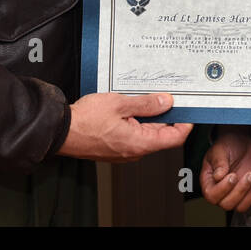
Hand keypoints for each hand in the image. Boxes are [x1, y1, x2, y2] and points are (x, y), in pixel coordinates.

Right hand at [57, 92, 191, 161]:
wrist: (60, 131)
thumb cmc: (85, 120)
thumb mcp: (120, 104)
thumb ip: (146, 104)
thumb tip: (166, 102)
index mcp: (140, 143)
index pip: (175, 137)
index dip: (186, 122)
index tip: (190, 109)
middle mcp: (134, 151)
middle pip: (162, 135)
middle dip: (168, 116)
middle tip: (168, 97)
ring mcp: (124, 151)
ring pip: (148, 134)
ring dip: (151, 118)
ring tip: (147, 99)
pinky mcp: (115, 148)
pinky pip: (134, 135)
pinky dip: (138, 122)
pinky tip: (132, 108)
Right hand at [200, 128, 250, 211]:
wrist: (241, 143)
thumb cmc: (227, 145)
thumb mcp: (221, 150)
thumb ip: (219, 162)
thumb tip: (218, 177)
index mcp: (208, 182)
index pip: (211, 196)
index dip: (223, 189)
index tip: (233, 175)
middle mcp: (220, 192)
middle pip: (227, 204)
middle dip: (241, 190)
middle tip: (250, 174)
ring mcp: (234, 195)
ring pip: (241, 207)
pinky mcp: (247, 195)